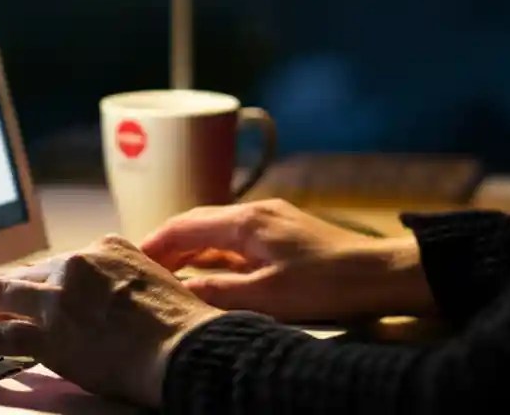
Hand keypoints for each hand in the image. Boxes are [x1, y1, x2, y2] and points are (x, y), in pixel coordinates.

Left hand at [0, 235, 223, 408]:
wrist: (180, 349)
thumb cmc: (179, 323)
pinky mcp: (46, 334)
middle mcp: (77, 265)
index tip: (42, 288)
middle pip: (30, 272)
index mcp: (107, 247)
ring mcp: (58, 298)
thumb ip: (127, 279)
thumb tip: (115, 296)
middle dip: (10, 288)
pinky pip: (1, 333)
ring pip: (3, 292)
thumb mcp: (156, 280)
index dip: (49, 279)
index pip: (64, 260)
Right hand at [141, 198, 435, 321]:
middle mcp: (255, 213)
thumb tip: (180, 291)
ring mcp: (271, 220)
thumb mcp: (267, 297)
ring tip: (170, 276)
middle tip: (144, 271)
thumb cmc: (327, 283)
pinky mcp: (283, 233)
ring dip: (192, 251)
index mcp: (246, 221)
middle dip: (168, 246)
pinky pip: (236, 240)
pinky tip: (210, 275)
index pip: (184, 224)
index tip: (130, 259)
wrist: (379, 273)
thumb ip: (218, 293)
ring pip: (217, 232)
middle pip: (198, 224)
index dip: (153, 243)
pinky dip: (215, 255)